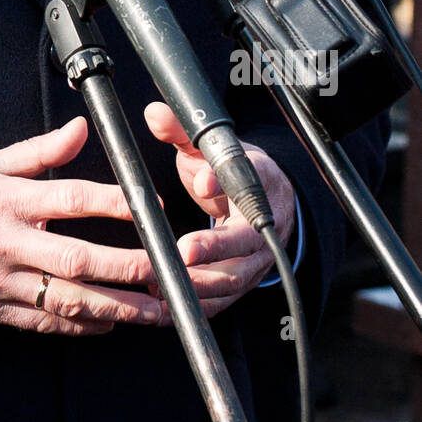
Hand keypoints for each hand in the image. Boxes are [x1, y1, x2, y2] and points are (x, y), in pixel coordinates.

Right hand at [0, 117, 163, 335]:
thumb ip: (40, 150)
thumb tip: (82, 128)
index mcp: (6, 199)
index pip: (68, 199)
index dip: (113, 203)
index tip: (149, 206)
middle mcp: (5, 242)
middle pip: (76, 259)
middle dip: (127, 268)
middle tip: (166, 271)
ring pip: (67, 300)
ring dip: (116, 308)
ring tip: (154, 311)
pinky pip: (44, 323)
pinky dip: (81, 327)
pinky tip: (111, 325)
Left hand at [143, 102, 296, 321]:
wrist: (269, 200)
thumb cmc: (232, 171)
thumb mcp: (209, 147)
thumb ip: (181, 132)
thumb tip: (153, 113)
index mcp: (256, 183)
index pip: (242, 180)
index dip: (221, 182)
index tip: (201, 182)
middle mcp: (262, 226)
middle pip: (243, 242)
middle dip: (214, 249)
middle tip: (183, 251)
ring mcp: (255, 260)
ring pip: (233, 279)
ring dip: (199, 284)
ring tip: (163, 281)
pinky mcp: (241, 284)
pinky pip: (220, 303)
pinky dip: (193, 307)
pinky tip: (161, 307)